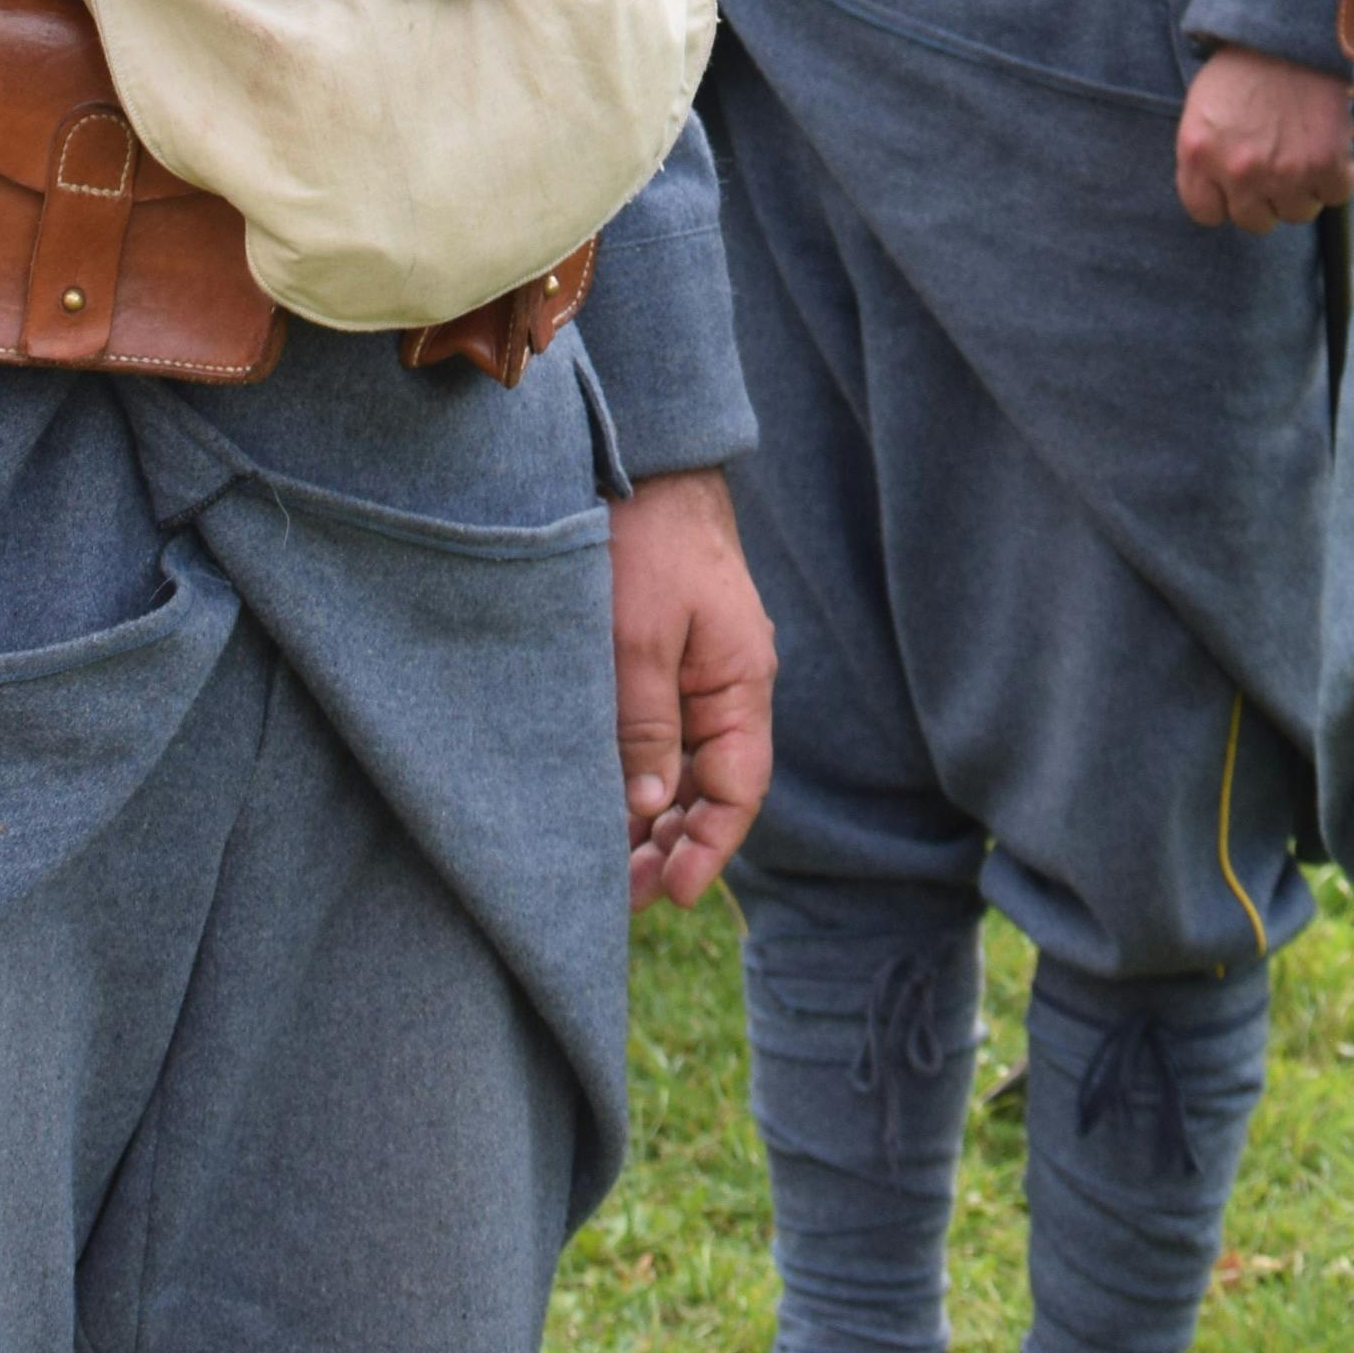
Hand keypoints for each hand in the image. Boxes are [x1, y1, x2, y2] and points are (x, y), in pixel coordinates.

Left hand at [609, 461, 775, 910]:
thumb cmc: (646, 539)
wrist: (648, 457)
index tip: (670, 893)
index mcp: (741, 679)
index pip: (738, 788)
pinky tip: (611, 796)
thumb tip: (653, 808)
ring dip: (658, 814)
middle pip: (715, 785)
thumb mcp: (639, 636)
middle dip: (676, 844)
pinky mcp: (672, 651)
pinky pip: (667, 729)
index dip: (707, 848)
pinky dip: (645, 770)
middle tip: (624, 895)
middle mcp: (731, 680)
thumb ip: (646, 723)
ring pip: (689, 762)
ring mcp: (703, 666)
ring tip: (613, 862)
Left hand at [1177, 47, 1353, 231]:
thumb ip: (1206, 154)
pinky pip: (1334, 196)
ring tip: (1305, 147)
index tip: (1241, 183)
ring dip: (1304, 188)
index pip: (1206, 213)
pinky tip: (1331, 146)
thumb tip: (1222, 192)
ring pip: (1298, 213)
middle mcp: (1236, 169)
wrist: (1296, 28)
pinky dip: (1337, 176)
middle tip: (1279, 162)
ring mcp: (1281, 172)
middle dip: (1268, 197)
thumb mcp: (1205, 105)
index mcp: (1197, 152)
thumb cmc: (1249, 61)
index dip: (1227, 199)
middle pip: (1255, 220)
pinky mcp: (1324, 166)